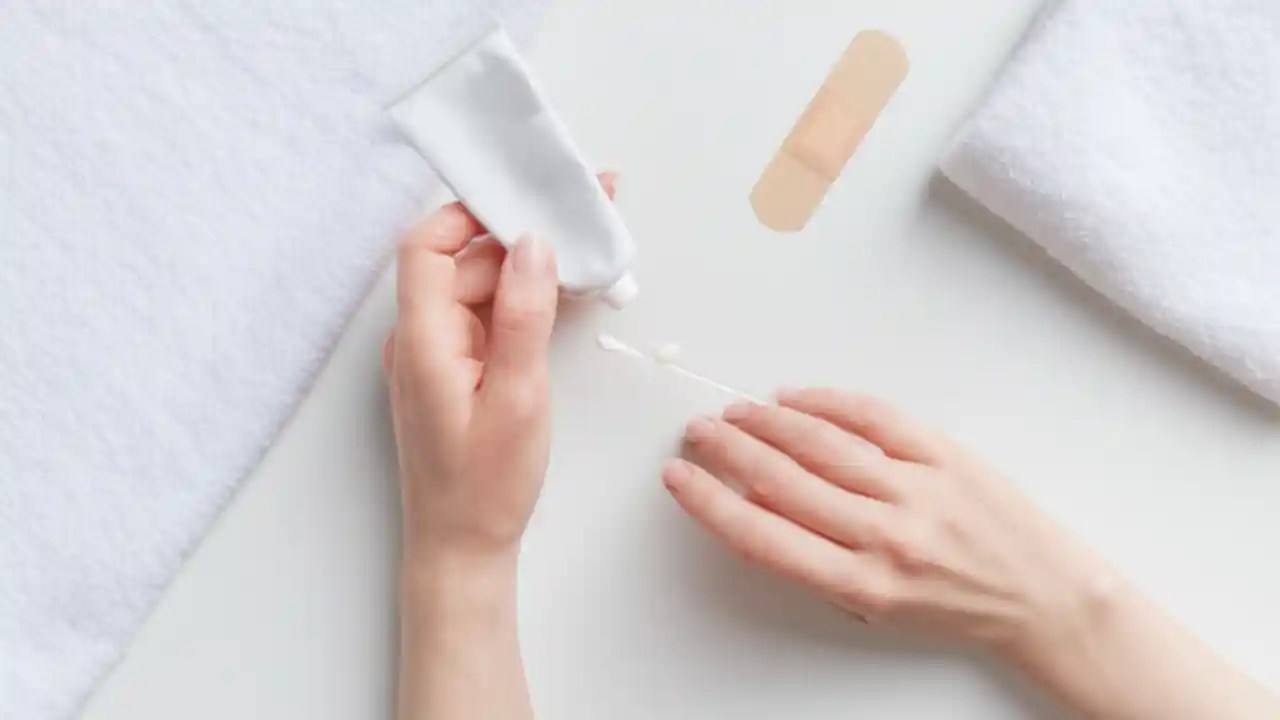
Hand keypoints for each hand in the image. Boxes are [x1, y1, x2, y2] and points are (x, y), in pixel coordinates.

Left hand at [385, 173, 615, 562]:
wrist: (462, 548)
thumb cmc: (485, 485)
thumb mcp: (518, 397)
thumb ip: (523, 315)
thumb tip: (533, 244)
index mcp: (422, 339)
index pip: (429, 247)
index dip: (473, 214)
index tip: (528, 199)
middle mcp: (419, 338)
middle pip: (461, 263)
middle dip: (518, 238)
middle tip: (582, 219)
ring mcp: (436, 355)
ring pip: (477, 288)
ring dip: (526, 270)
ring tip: (587, 257)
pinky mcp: (454, 370)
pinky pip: (484, 318)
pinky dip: (520, 302)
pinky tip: (563, 296)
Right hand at [662, 388, 1109, 653]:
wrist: (1044, 598)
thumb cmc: (958, 606)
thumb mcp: (878, 607)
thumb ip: (820, 560)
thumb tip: (761, 501)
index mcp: (862, 584)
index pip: (762, 535)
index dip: (710, 502)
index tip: (680, 477)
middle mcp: (885, 536)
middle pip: (782, 479)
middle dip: (728, 449)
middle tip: (698, 432)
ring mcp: (916, 490)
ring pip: (821, 443)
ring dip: (767, 422)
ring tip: (735, 412)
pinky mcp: (945, 455)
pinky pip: (874, 417)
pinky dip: (827, 402)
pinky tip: (795, 397)